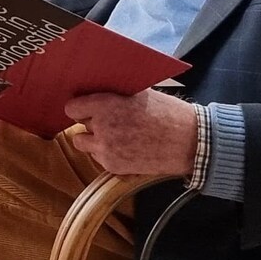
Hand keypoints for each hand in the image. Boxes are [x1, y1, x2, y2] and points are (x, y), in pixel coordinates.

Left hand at [63, 89, 198, 177]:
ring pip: (83, 143)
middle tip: (108, 121)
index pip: (72, 108)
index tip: (86, 108)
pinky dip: (106, 153)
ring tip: (115, 135)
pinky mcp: (113, 166)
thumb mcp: (139, 94)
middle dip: (91, 122)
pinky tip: (125, 147)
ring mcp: (106, 149)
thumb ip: (113, 96)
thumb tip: (95, 93)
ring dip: (94, 139)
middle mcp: (101, 128)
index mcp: (105, 105)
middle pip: (78, 125)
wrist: (189, 142)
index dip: (80, 107)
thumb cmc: (168, 113)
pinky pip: (98, 157)